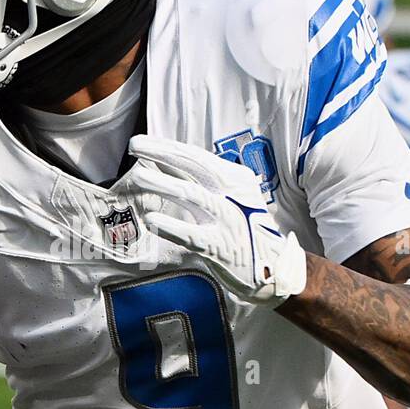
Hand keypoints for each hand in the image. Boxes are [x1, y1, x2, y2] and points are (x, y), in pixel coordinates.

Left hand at [126, 135, 306, 306]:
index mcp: (236, 179)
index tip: (142, 141)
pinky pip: (193, 235)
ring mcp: (229, 220)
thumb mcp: (230, 197)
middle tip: (135, 145)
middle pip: (195, 167)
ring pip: (192, 196)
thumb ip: (200, 182)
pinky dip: (172, 226)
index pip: (197, 157)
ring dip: (163, 184)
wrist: (275, 267)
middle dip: (163, 153)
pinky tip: (152, 220)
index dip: (168, 146)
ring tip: (138, 176)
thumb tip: (163, 162)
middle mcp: (234, 194)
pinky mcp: (222, 247)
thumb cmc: (244, 229)